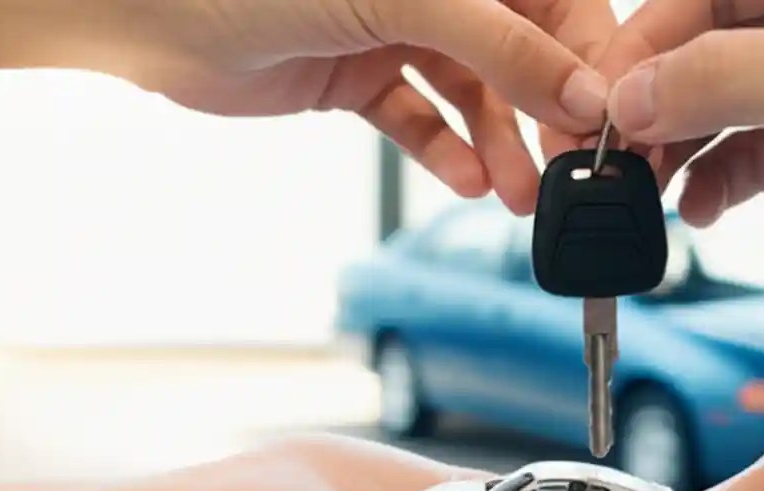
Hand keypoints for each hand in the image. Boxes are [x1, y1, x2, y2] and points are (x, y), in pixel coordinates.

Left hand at [0, 0, 615, 215]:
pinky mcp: (361, 77)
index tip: (613, 123)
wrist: (150, 13)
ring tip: (521, 198)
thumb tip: (586, 94)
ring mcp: (398, 30)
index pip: (558, 5)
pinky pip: (420, 120)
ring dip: (502, 146)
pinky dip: (444, 152)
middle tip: (573, 172)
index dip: (591, 62)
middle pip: (522, 55)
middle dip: (550, 115)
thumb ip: (503, 48)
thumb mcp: (405, 1)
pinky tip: (469, 182)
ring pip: (474, 96)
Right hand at [601, 0, 763, 293]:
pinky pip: (759, 153)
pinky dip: (723, 182)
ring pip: (728, 102)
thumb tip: (629, 97)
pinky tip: (702, 211)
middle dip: (657, 101)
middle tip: (612, 159)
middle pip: (709, 43)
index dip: (648, 40)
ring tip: (646, 193)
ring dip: (682, 148)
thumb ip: (732, 79)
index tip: (603, 103)